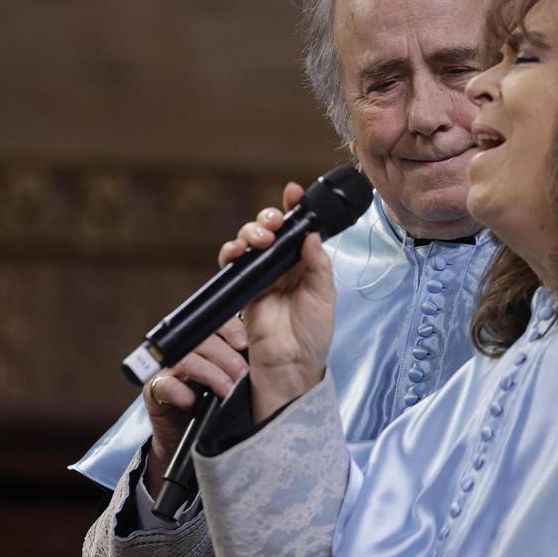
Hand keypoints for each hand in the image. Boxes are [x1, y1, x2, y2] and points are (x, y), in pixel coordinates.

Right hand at [142, 317, 248, 495]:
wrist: (191, 445)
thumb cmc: (220, 410)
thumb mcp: (239, 386)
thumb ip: (250, 367)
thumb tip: (278, 356)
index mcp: (210, 345)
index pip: (217, 323)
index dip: (231, 329)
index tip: (245, 343)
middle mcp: (188, 352)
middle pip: (203, 338)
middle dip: (227, 357)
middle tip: (243, 376)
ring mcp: (170, 370)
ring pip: (185, 358)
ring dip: (208, 373)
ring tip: (225, 391)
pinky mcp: (155, 391)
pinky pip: (162, 383)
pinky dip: (178, 391)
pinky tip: (191, 402)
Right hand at [216, 182, 334, 421]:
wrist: (292, 364)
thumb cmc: (312, 334)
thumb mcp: (325, 296)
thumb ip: (317, 264)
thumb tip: (310, 233)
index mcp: (306, 262)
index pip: (298, 228)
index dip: (295, 207)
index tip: (293, 192)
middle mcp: (282, 265)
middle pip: (270, 229)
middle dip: (268, 217)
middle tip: (274, 222)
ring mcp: (261, 275)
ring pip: (250, 241)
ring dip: (252, 231)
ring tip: (261, 237)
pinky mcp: (243, 287)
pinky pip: (233, 263)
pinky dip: (232, 251)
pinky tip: (239, 251)